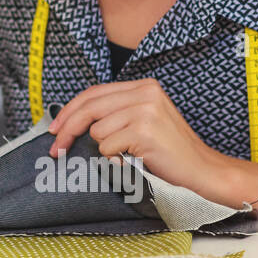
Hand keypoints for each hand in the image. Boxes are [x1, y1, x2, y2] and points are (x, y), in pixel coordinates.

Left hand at [46, 78, 223, 198]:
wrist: (203, 171)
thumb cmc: (170, 152)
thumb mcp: (144, 121)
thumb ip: (116, 112)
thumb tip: (74, 120)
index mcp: (143, 86)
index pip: (94, 93)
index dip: (69, 111)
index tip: (54, 128)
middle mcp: (145, 92)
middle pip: (89, 108)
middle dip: (67, 130)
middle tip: (55, 150)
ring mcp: (145, 110)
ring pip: (98, 130)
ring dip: (106, 149)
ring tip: (129, 155)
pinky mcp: (145, 130)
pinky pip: (108, 147)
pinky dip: (115, 159)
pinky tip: (135, 161)